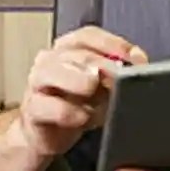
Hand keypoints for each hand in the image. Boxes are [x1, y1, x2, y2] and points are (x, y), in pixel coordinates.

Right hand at [11, 26, 147, 155]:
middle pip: (76, 53)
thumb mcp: (100, 89)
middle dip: (101, 63)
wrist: (45, 134)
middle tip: (119, 75)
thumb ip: (114, 77)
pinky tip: (82, 116)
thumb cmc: (74, 105)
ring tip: (93, 86)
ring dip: (78, 79)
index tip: (138, 58)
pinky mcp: (32, 110)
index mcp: (68, 49)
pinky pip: (47, 106)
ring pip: (53, 71)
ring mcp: (37, 84)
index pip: (89, 36)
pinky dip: (67, 111)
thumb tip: (135, 71)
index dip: (115, 44)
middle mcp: (50, 60)